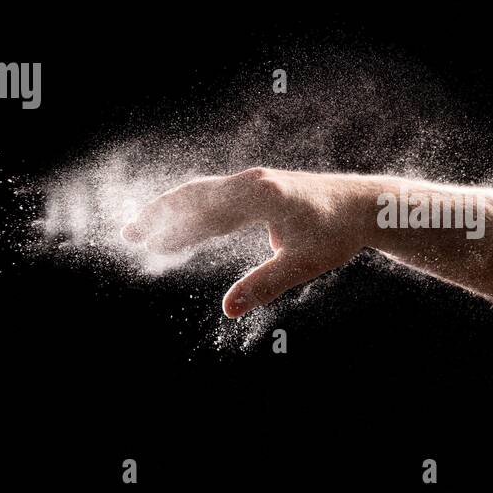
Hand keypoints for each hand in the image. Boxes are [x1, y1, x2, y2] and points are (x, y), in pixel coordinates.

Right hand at [122, 167, 366, 317]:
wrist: (363, 205)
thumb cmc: (336, 233)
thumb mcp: (303, 263)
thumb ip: (264, 285)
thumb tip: (228, 310)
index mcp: (260, 196)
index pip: (205, 211)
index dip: (174, 228)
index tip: (146, 243)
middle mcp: (252, 182)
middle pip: (196, 195)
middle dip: (162, 214)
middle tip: (129, 234)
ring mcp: (254, 182)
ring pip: (203, 193)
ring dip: (174, 210)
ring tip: (143, 229)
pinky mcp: (258, 188)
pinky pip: (217, 196)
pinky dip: (194, 210)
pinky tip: (182, 229)